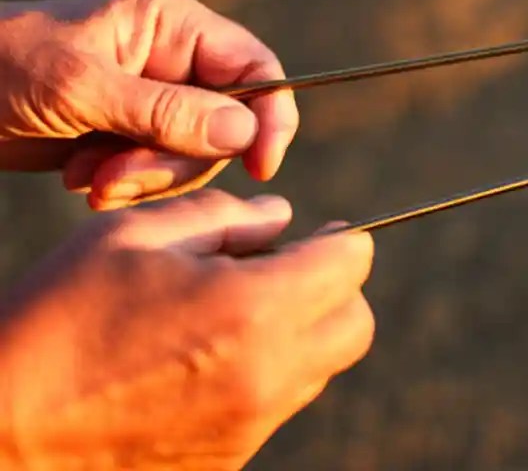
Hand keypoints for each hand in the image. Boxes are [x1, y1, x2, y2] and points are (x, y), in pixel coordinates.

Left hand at [0, 0, 298, 208]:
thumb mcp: (81, 88)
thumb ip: (166, 112)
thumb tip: (246, 132)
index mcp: (171, 23)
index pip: (255, 67)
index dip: (269, 117)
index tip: (259, 167)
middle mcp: (171, 57)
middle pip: (227, 123)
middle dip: (177, 161)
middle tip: (117, 179)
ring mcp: (151, 98)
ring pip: (194, 155)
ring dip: (146, 178)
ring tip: (89, 183)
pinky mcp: (127, 133)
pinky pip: (158, 172)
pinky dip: (125, 185)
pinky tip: (79, 179)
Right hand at [0, 190, 373, 468]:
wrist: (2, 431)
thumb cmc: (56, 319)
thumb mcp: (129, 236)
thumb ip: (222, 216)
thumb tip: (279, 216)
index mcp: (253, 308)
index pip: (352, 264)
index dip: (340, 238)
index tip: (318, 233)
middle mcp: (268, 373)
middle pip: (356, 324)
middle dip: (334, 290)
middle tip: (284, 272)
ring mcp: (252, 424)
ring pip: (322, 368)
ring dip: (302, 333)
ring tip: (232, 315)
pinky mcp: (230, 459)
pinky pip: (278, 406)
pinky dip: (266, 374)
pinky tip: (204, 359)